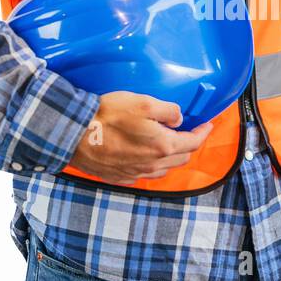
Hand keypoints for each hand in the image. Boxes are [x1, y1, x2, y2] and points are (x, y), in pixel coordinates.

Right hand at [67, 91, 214, 184]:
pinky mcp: (119, 177)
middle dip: (189, 145)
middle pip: (180, 159)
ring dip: (170, 158)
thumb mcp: (144, 102)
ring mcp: (135, 173)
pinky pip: (142, 175)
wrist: (73, 134)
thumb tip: (178, 119)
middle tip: (189, 133)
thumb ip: (168, 111)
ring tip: (168, 144)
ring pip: (162, 169)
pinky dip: (150, 166)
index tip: (207, 125)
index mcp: (163, 146)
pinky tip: (144, 157)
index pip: (193, 143)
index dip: (203, 133)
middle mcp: (152, 164)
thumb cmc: (108, 115)